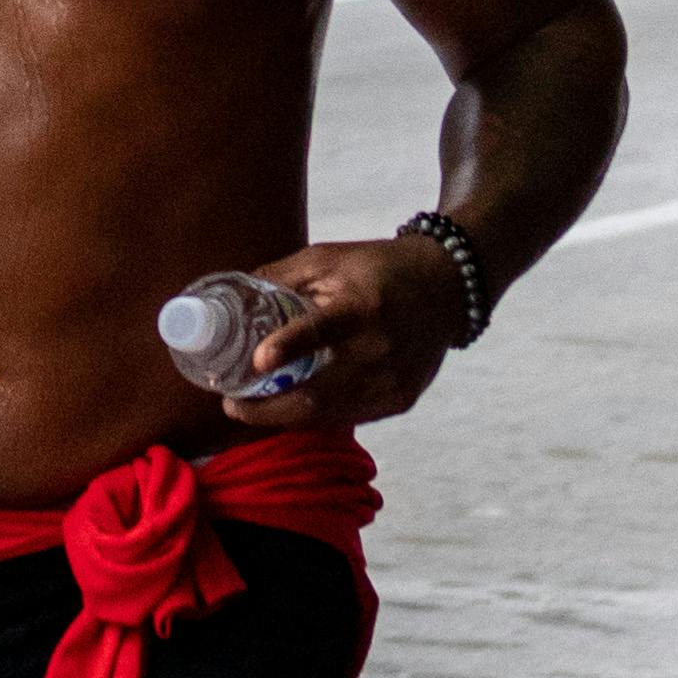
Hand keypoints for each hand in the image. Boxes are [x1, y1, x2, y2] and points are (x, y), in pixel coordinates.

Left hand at [222, 237, 464, 432]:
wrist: (447, 288)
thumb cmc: (378, 269)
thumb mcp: (328, 258)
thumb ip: (280, 277)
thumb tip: (230, 299)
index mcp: (362, 306)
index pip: (322, 330)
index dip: (289, 346)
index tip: (259, 360)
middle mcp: (382, 348)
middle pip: (318, 394)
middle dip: (267, 408)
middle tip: (230, 405)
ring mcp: (394, 380)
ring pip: (328, 415)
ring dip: (285, 416)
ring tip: (251, 409)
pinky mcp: (400, 400)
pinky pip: (348, 418)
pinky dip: (314, 417)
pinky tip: (290, 409)